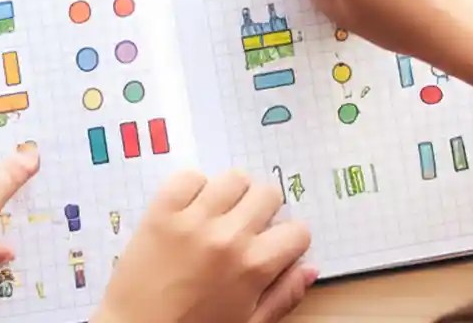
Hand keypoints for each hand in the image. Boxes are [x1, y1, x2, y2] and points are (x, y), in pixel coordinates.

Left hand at [94, 170, 314, 322]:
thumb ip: (283, 297)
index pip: (298, 231)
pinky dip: (194, 187)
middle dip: (265, 211)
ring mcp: (193, 219)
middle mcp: (228, 236)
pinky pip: (188, 176)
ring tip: (220, 214)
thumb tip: (311, 268)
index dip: (290, 241)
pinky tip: (190, 208)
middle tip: (247, 228)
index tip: (275, 247)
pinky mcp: (161, 211)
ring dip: (233, 194)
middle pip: (269, 194)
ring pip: (234, 178)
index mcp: (254, 267)